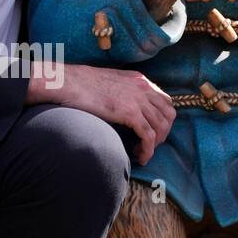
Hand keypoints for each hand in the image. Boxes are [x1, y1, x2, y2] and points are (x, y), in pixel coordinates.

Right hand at [25, 62, 175, 166]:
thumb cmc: (81, 84)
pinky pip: (148, 136)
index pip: (165, 101)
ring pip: (161, 127)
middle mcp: (143, 88)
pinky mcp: (129, 113)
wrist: (68, 82)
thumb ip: (123, 92)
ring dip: (155, 144)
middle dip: (163, 133)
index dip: (162, 119)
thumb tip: (123, 108)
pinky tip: (140, 157)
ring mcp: (137, 100)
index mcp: (139, 80)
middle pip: (168, 114)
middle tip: (150, 145)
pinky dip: (148, 150)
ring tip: (142, 153)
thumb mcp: (110, 82)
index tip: (152, 131)